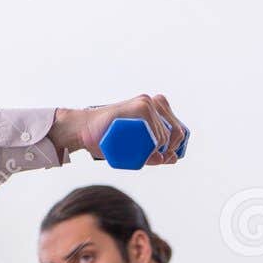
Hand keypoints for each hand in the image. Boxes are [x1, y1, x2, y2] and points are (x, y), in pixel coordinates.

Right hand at [48, 94, 187, 166]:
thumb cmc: (107, 140)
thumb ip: (154, 152)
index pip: (178, 130)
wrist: (84, 130)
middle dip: (167, 150)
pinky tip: (139, 146)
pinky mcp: (141, 106)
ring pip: (165, 135)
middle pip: (176, 132)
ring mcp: (147, 103)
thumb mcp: (135, 149)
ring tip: (137, 150)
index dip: (174, 147)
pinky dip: (151, 144)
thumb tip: (173, 159)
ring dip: (155, 149)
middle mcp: (154, 103)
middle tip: (152, 156)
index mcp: (156, 109)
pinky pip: (156, 133)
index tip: (163, 156)